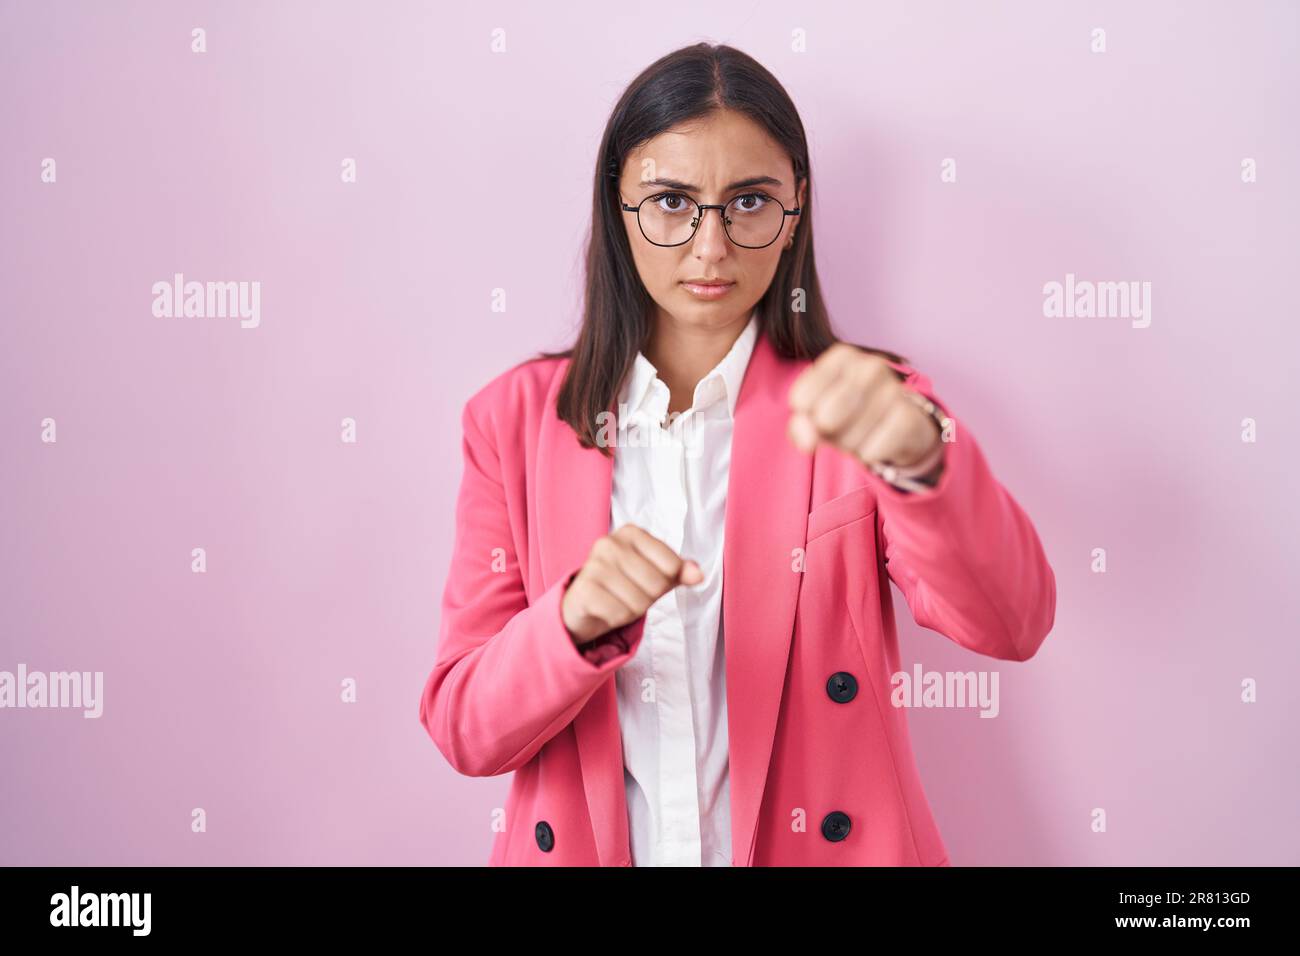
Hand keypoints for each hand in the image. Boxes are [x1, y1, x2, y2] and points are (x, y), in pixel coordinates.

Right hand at [560, 524, 703, 644]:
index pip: (672, 565)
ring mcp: (594, 565)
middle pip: (656, 584)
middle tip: (628, 594)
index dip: (665, 581)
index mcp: (631, 533)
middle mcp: (609, 543)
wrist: (582, 605)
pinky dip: (616, 619)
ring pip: (639, 602)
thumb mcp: (654, 574)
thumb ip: (678, 572)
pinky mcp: (584, 589)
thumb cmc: (622, 586)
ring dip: (631, 610)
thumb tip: (698, 574)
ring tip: (616, 601)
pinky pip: (619, 614)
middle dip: (647, 598)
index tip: (644, 580)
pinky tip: (604, 609)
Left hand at [786, 343, 942, 471]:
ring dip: (849, 446)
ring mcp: (894, 389)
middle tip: (840, 427)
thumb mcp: (817, 413)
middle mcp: (871, 365)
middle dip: (826, 434)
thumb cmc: (850, 414)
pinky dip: (868, 455)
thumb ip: (801, 424)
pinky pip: (871, 451)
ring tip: (862, 433)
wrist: (901, 425)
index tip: (816, 412)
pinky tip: (878, 442)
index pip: (801, 398)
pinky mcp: (909, 417)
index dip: (805, 417)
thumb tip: (806, 441)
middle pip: (824, 418)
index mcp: (843, 356)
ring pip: (848, 438)